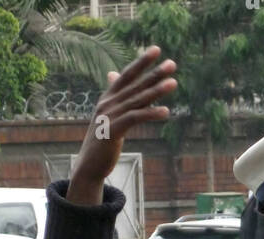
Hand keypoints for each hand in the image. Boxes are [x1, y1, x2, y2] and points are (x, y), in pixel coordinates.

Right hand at [67, 46, 176, 203]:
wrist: (89, 164)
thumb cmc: (102, 140)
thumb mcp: (108, 114)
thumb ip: (115, 95)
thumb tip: (114, 75)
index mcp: (108, 97)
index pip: (127, 75)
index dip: (141, 62)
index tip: (156, 50)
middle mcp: (108, 102)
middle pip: (135, 84)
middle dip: (154, 73)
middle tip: (172, 63)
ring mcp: (110, 115)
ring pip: (137, 100)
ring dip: (157, 90)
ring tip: (174, 83)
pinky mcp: (113, 130)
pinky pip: (135, 118)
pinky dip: (151, 113)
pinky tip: (166, 111)